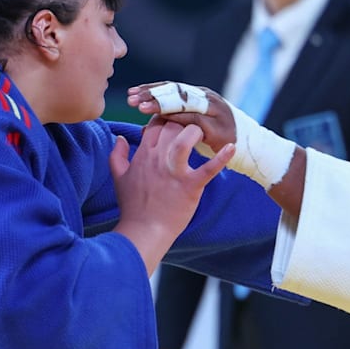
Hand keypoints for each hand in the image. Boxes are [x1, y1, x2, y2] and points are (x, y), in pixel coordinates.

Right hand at [109, 120, 234, 274]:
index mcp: (144, 155)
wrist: (144, 230)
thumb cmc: (133, 206)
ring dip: (196, 132)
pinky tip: (232, 147)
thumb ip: (117, 155)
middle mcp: (159, 159)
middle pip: (172, 126)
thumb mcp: (119, 177)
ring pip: (186, 138)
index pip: (156, 124)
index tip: (174, 122)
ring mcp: (175, 171)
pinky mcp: (191, 185)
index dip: (166, 118)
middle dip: (182, 122)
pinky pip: (209, 168)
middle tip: (191, 128)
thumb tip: (120, 138)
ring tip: (203, 135)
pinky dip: (222, 157)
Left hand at [128, 82, 237, 153]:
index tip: (130, 93)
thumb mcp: (190, 128)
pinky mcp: (219, 126)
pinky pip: (196, 121)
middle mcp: (207, 98)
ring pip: (184, 103)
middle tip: (131, 99)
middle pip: (175, 92)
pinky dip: (178, 120)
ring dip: (162, 105)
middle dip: (151, 95)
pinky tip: (163, 121)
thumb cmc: (214, 140)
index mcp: (199, 96)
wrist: (246, 151)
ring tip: (142, 108)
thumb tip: (143, 123)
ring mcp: (215, 110)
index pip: (171, 87)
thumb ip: (170, 122)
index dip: (150, 90)